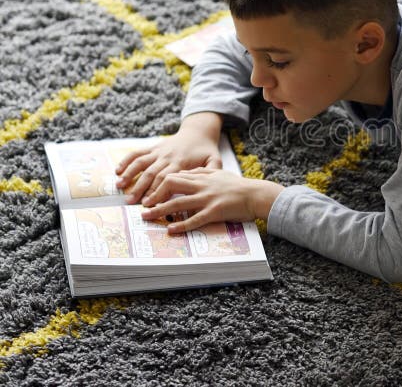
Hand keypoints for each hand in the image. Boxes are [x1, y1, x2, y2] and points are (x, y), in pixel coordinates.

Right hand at [115, 113, 222, 204]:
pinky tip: (117, 170)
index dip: (156, 191)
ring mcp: (158, 151)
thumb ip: (213, 172)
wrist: (198, 132)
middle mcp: (167, 156)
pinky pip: (137, 153)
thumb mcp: (215, 160)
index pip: (166, 178)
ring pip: (140, 163)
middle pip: (150, 173)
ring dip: (129, 174)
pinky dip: (126, 161)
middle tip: (131, 202)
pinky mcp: (153, 147)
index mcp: (181, 162)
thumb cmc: (206, 150)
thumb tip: (209, 185)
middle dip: (140, 188)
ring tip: (119, 186)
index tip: (149, 204)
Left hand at [140, 168, 284, 233]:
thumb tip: (186, 174)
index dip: (158, 184)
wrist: (256, 194)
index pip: (174, 176)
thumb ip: (202, 173)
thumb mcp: (219, 173)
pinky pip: (195, 219)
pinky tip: (171, 230)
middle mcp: (202, 186)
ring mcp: (207, 199)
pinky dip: (181, 225)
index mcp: (202, 177)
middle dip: (154, 195)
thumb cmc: (238, 185)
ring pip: (178, 203)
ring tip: (147, 217)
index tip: (149, 193)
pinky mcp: (215, 211)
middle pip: (170, 185)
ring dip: (160, 211)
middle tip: (143, 205)